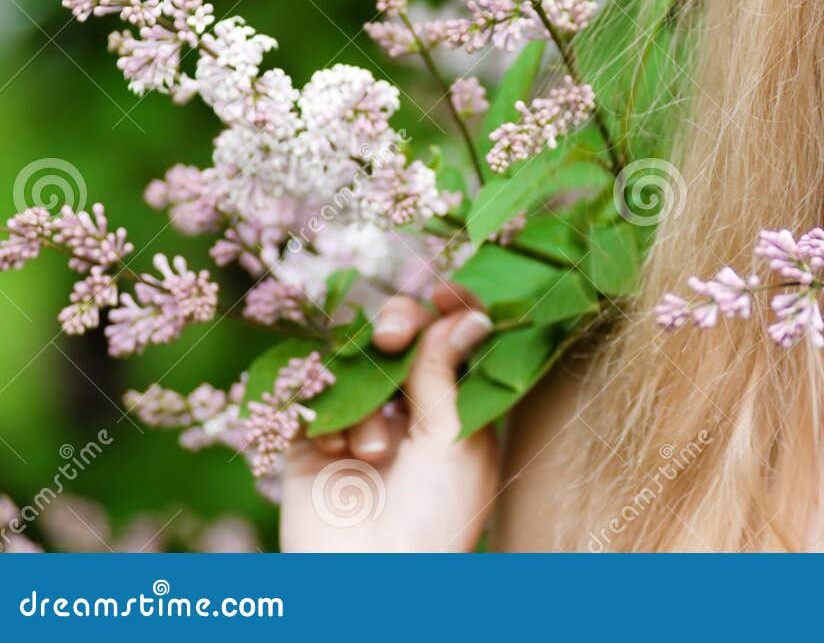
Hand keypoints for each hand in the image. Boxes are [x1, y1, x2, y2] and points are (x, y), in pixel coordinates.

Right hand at [279, 283, 499, 551]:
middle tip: (392, 334)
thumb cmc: (434, 516)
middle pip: (400, 338)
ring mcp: (359, 423)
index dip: (450, 309)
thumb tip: (467, 313)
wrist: (371, 580)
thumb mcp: (457, 438)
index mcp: (458, 408)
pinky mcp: (310, 442)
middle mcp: (410, 411)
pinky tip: (337, 451)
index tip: (442, 290)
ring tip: (374, 449)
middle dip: (397, 325)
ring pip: (354, 364)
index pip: (455, 339)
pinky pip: (310, 398)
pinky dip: (323, 415)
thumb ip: (447, 371)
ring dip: (365, 397)